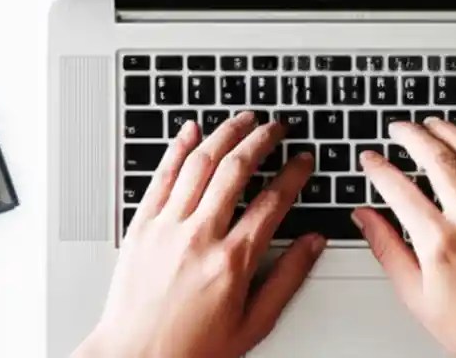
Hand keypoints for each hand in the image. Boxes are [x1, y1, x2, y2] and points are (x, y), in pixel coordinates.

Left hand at [75, 112, 324, 357]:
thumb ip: (288, 279)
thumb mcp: (253, 324)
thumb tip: (313, 244)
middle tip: (277, 128)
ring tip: (243, 120)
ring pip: (200, 163)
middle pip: (237, 170)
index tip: (302, 161)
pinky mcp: (141, 227)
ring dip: (225, 134)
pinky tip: (192, 130)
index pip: (273, 202)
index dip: (293, 174)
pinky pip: (162, 176)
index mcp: (232, 262)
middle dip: (262, 140)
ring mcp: (167, 228)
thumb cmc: (191, 349)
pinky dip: (178, 148)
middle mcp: (199, 238)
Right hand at [353, 111, 455, 357]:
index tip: (371, 159)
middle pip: (436, 158)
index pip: (398, 188)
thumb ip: (388, 250)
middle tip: (399, 129)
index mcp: (440, 243)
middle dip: (411, 136)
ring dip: (451, 130)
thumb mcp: (417, 297)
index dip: (379, 167)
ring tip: (434, 123)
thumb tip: (366, 218)